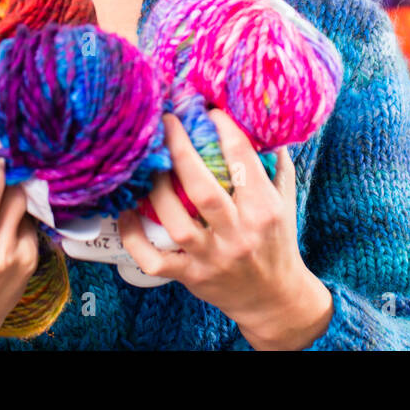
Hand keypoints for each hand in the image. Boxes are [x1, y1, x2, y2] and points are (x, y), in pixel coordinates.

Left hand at [117, 110, 332, 349]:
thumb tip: (262, 124)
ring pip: (175, 222)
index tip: (208, 109)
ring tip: (146, 162)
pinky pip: (154, 260)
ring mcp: (212, 257)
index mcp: (263, 209)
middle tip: (166, 121)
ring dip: (155, 190)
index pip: (242, 160)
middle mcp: (238, 233)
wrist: (275, 300)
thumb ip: (275, 165)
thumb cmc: (278, 243)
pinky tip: (125, 213)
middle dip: (180, 150)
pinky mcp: (191, 276)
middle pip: (202, 188)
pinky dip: (134, 238)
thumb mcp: (285, 202)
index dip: (224, 129)